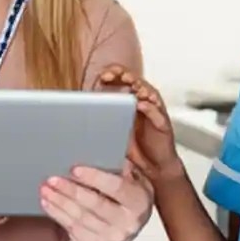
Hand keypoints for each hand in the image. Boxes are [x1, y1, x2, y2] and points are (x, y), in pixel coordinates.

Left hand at [40, 163, 153, 240]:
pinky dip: (58, 215)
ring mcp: (111, 237)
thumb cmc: (127, 193)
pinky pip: (73, 230)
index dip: (94, 178)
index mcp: (138, 201)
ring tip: (45, 189)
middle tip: (52, 179)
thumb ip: (116, 166)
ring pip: (81, 219)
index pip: (115, 187)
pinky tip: (48, 203)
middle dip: (70, 191)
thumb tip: (91, 152)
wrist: (132, 222)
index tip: (74, 169)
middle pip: (95, 205)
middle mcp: (127, 223)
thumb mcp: (131, 177)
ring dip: (59, 203)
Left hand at [97, 65, 181, 180]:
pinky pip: (157, 112)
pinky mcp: (162, 124)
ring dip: (139, 86)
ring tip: (131, 82)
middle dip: (123, 75)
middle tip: (114, 74)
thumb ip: (99, 122)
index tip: (101, 76)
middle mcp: (141, 103)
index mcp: (128, 102)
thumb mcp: (112, 131)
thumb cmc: (134, 147)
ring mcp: (153, 112)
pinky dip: (150, 107)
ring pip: (148, 92)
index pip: (120, 82)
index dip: (112, 75)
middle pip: (134, 82)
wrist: (153, 166)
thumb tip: (76, 120)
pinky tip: (142, 104)